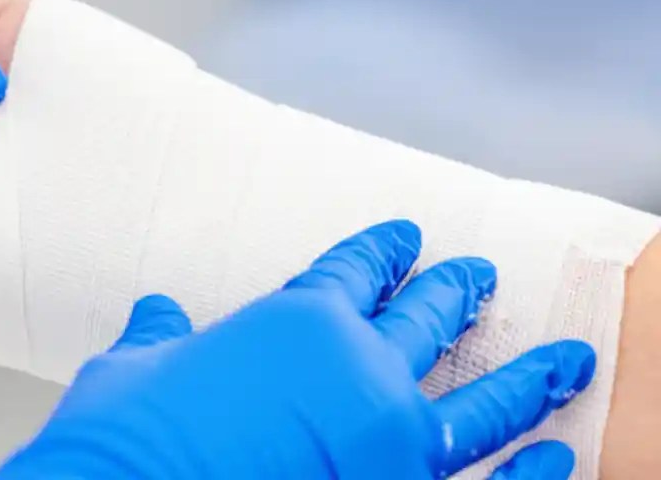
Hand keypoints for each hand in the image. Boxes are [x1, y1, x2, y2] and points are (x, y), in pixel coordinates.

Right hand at [0, 220, 592, 479]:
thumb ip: (158, 339)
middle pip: (426, 318)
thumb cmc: (128, 435)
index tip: (406, 236)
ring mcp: (393, 440)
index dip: (383, 250)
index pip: (353, 270)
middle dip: (455, 293)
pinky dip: (528, 473)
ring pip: (481, 399)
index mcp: (296, 321)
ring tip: (564, 358)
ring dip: (526, 376)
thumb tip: (155, 311)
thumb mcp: (133, 371)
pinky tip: (555, 456)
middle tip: (479, 274)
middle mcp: (359, 368)